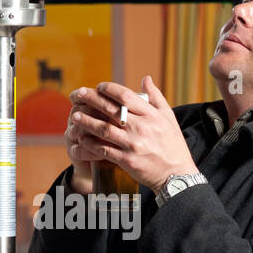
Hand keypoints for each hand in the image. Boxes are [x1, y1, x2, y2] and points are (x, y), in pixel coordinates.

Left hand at [66, 75, 197, 191]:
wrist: (176, 174)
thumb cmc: (173, 145)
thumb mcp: (169, 117)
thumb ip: (156, 97)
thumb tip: (145, 78)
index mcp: (151, 115)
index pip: (125, 96)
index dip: (109, 89)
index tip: (99, 87)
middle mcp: (142, 127)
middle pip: (111, 109)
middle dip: (91, 100)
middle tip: (78, 94)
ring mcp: (133, 144)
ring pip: (103, 129)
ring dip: (87, 121)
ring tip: (75, 116)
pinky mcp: (127, 160)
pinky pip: (104, 150)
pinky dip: (91, 143)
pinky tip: (82, 139)